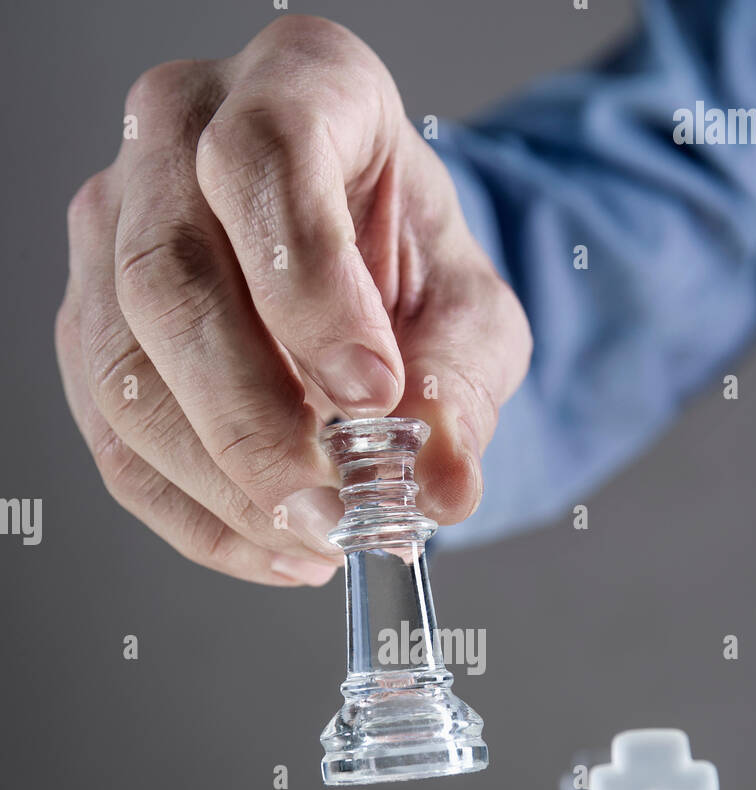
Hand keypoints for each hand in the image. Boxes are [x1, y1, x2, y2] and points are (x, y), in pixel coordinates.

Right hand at [56, 15, 531, 585]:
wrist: (366, 286)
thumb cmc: (410, 271)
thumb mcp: (471, 316)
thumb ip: (462, 386)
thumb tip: (441, 481)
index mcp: (298, 85)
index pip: (266, 155)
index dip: (309, 284)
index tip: (371, 392)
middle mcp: (179, 137)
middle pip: (170, 275)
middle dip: (252, 417)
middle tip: (331, 500)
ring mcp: (116, 231)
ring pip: (122, 369)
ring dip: (221, 482)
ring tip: (316, 534)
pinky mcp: (91, 327)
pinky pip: (116, 442)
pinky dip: (197, 517)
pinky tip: (275, 547)